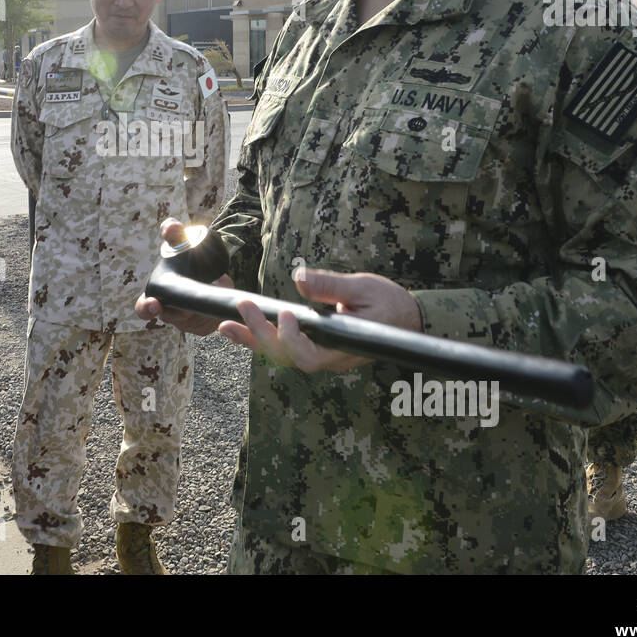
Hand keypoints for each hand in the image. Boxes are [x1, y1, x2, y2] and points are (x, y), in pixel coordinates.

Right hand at [133, 218, 233, 335]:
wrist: (211, 271)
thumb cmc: (187, 259)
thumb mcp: (180, 245)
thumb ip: (174, 234)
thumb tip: (171, 227)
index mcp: (156, 296)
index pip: (144, 309)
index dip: (146, 308)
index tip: (154, 303)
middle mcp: (168, 313)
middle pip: (173, 317)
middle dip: (180, 311)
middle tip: (189, 306)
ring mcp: (185, 323)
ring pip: (194, 321)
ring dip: (203, 308)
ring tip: (214, 287)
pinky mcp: (203, 328)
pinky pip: (209, 324)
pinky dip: (215, 312)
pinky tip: (219, 303)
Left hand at [218, 267, 421, 373]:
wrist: (410, 320)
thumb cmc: (390, 303)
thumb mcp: (364, 288)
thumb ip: (332, 286)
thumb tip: (299, 278)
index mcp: (344, 347)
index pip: (309, 356)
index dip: (291, 339)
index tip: (284, 313)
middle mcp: (329, 358)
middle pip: (287, 357)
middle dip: (260, 334)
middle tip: (241, 308)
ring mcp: (322, 355)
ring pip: (282, 356)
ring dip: (253, 340)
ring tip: (226, 325)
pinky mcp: (316, 348)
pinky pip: (285, 348)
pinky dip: (262, 337)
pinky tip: (240, 327)